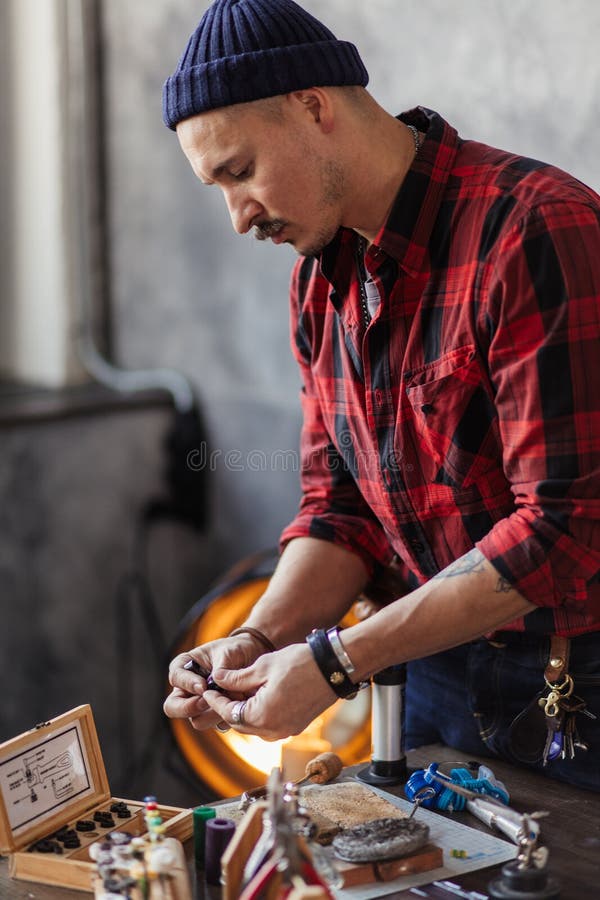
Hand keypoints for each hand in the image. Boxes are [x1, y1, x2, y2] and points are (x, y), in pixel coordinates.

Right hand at [163, 633, 263, 730]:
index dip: (187, 684)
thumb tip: (213, 684)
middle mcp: (188, 688)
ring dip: (212, 714)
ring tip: (230, 701)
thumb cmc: (236, 650)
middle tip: (207, 701)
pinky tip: (238, 706)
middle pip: (172, 707)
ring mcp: (200, 705)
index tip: (203, 686)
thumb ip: (220, 667)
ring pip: (196, 720)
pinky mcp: (215, 715)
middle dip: (188, 707)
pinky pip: (216, 724)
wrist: (253, 658)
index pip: (175, 677)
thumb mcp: (228, 651)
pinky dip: (227, 718)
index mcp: (184, 667)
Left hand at [202, 643, 337, 739]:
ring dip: (243, 711)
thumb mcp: (263, 666)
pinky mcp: (295, 727)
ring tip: (236, 692)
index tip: (207, 690)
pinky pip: (269, 725)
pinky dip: (259, 713)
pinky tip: (256, 697)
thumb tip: (218, 678)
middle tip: (218, 691)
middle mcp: (273, 730)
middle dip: (228, 707)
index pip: (229, 713)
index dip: (216, 701)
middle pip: (240, 723)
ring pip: (254, 726)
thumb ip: (237, 677)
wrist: (333, 668)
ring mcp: (286, 731)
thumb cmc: (300, 664)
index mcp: (262, 716)